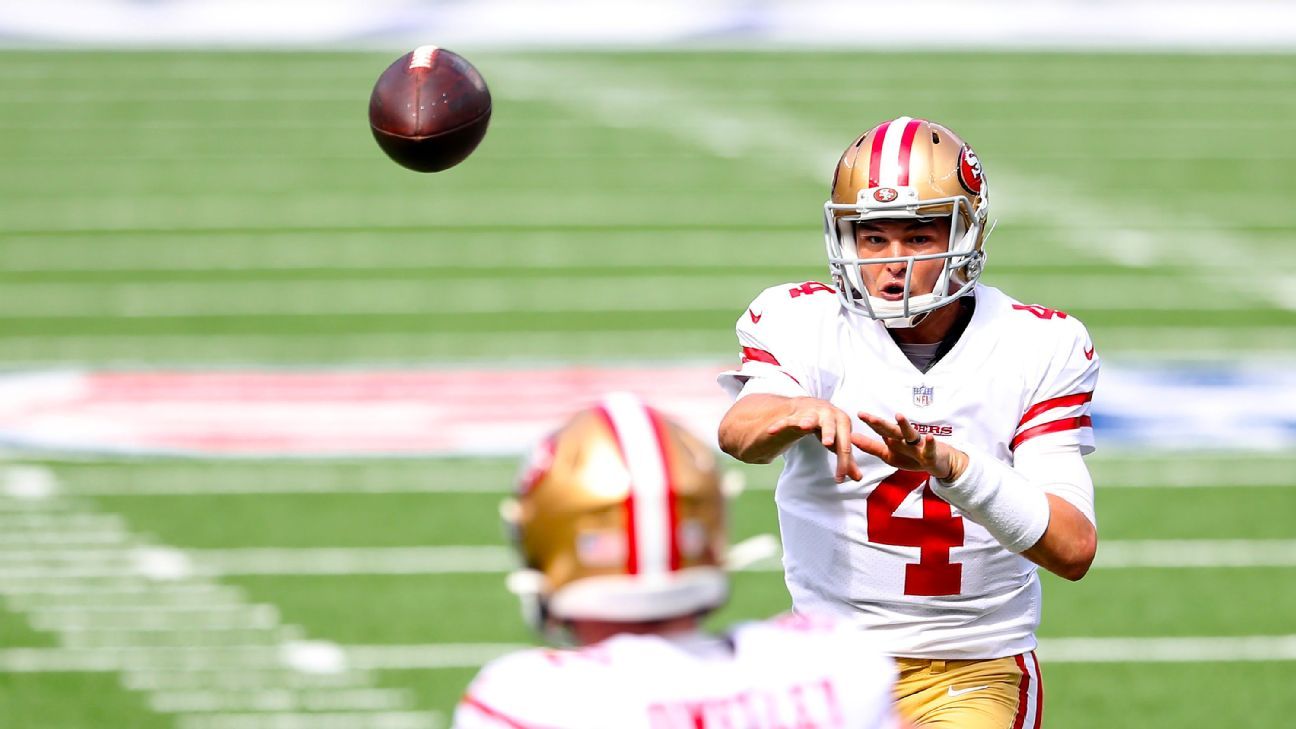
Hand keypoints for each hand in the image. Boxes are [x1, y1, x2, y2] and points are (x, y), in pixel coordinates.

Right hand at [764, 398, 862, 482]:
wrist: (813, 407)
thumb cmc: (830, 429)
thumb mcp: (839, 442)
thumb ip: (847, 459)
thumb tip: (858, 478)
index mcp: (843, 422)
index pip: (844, 444)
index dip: (843, 462)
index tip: (839, 479)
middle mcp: (828, 415)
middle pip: (829, 425)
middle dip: (829, 433)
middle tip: (828, 443)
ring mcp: (811, 413)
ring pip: (809, 419)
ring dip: (807, 422)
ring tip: (803, 427)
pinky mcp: (796, 414)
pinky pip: (787, 421)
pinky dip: (779, 426)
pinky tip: (771, 431)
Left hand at [851, 411, 967, 480]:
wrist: (941, 462)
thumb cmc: (913, 457)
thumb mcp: (889, 455)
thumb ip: (872, 447)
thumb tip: (852, 438)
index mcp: (895, 440)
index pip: (881, 430)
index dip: (871, 423)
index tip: (859, 414)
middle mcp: (906, 439)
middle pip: (891, 430)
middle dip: (880, 424)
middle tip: (868, 417)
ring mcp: (918, 446)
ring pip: (910, 434)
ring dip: (905, 425)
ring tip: (898, 416)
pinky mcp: (931, 455)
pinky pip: (929, 449)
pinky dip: (929, 443)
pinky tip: (928, 436)